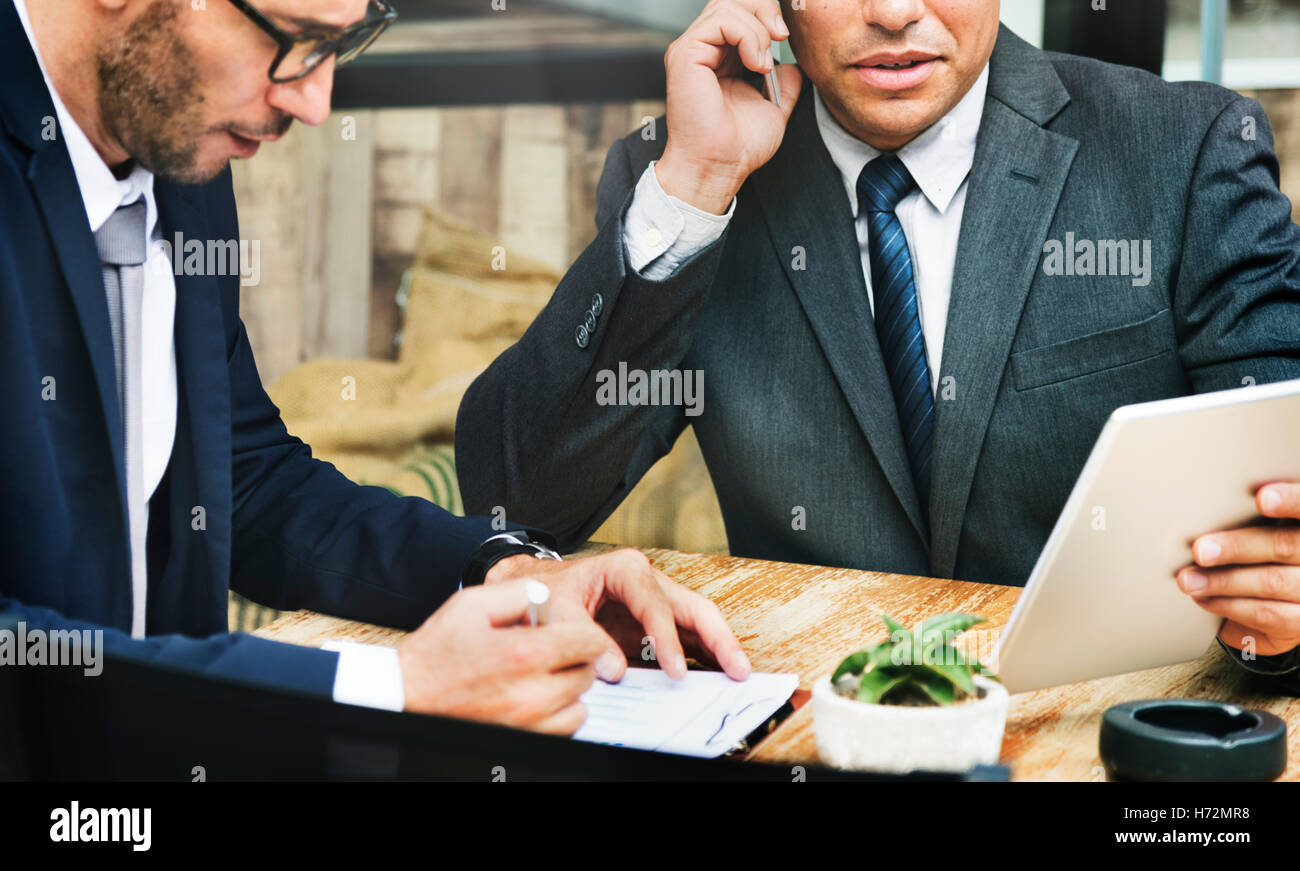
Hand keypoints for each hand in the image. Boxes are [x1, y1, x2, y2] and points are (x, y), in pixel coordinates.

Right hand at [397, 579, 608, 734]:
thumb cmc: (436, 652)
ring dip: (568, 687)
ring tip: (541, 675)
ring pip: (580, 702)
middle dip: (574, 658)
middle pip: (587, 672)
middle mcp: (532, 693)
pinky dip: (560, 712)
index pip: (589, 642)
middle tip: (549, 650)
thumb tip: (551, 600)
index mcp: (524, 653)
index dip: (585, 631)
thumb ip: (520, 593)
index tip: (571, 631)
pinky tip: (538, 696)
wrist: (407, 696)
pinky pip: (566, 727)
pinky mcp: (526, 741)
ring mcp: (530, 723)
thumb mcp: (473, 604)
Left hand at [485, 548, 751, 682]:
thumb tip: (614, 671)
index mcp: (627, 570)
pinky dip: (702, 656)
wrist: (534, 589)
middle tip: (738, 668)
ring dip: (718, 648)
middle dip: (719, 638)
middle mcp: (649, 582)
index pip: (657, 605)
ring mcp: (655, 603)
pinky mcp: (652, 625)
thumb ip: (584, 637)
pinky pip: (685, 639)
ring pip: (697, 623)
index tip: (676, 671)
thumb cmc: (546, 591)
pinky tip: (717, 675)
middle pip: (694, 608)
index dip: (668, 640)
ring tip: (738, 675)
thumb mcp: (557, 608)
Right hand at [655, 0, 803, 213]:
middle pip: (732, 0)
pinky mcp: (685, 54)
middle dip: (764, 9)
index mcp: (719, 58)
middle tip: (780, 35)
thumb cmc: (738, 147)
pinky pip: (721, 21)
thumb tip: (793, 65)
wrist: (721, 166)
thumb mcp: (773, 107)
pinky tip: (755, 63)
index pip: (740, 13)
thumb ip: (784, 83)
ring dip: (757, 27)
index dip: (766, 15)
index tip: (784, 38)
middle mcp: (702, 50)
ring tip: (763, 63)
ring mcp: (691, 49)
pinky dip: (747, 35)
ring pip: (727, 5)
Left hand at [1177, 482, 1299, 657]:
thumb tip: (1204, 506)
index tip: (1262, 498)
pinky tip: (1203, 598)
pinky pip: (1267, 614)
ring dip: (1223, 581)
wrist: (1278, 602)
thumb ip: (1251, 516)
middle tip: (1200, 550)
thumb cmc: (1260, 552)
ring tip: (1188, 579)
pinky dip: (1229, 605)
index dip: (1290, 500)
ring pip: (1272, 582)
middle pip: (1284, 545)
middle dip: (1238, 547)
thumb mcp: (1265, 528)